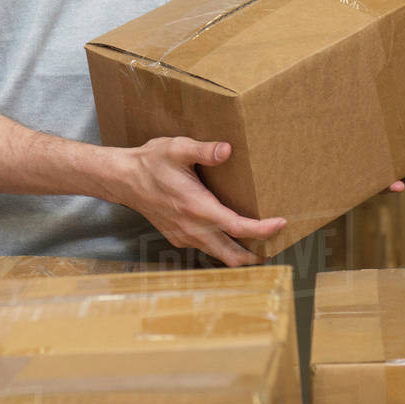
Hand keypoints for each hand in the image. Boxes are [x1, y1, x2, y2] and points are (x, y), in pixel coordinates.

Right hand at [117, 137, 286, 266]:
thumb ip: (204, 150)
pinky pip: (204, 248)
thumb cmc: (151, 162)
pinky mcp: (177, 236)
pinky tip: (225, 234)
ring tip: (257, 244)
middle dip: (256, 254)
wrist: (123, 179)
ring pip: (218, 255)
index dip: (263, 230)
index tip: (281, 224)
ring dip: (239, 254)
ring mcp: (184, 236)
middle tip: (275, 247)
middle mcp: (193, 227)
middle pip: (232, 254)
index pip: (238, 227)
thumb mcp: (177, 148)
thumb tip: (228, 150)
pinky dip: (221, 247)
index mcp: (197, 207)